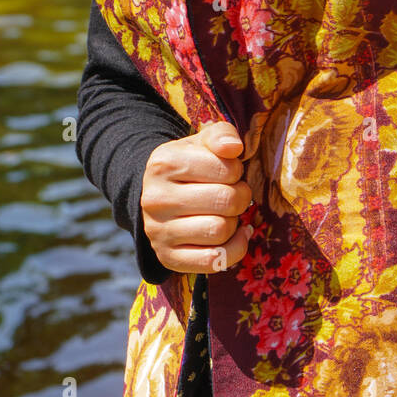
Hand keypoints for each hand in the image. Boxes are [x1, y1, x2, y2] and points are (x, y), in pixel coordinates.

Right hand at [140, 120, 253, 273]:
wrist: (157, 196)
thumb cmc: (189, 166)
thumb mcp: (201, 143)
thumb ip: (221, 135)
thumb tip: (234, 147)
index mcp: (164, 163)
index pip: (225, 169)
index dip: (236, 171)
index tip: (229, 172)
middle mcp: (156, 199)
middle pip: (226, 201)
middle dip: (240, 197)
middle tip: (234, 194)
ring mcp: (158, 231)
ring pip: (220, 231)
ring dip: (234, 222)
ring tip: (226, 212)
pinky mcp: (167, 257)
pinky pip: (213, 261)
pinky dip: (234, 249)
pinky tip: (236, 235)